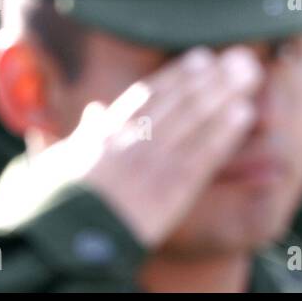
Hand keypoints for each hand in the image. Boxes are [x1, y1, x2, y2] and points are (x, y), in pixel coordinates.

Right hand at [44, 46, 262, 247]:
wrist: (59, 243)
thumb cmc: (52, 206)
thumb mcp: (59, 163)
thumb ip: (83, 133)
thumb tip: (95, 108)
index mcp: (104, 133)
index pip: (148, 96)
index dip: (178, 75)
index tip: (201, 58)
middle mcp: (132, 140)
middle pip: (179, 101)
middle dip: (212, 78)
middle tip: (238, 57)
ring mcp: (152, 162)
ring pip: (194, 120)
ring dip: (224, 94)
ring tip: (249, 74)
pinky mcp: (169, 188)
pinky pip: (201, 156)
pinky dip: (223, 132)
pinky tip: (243, 113)